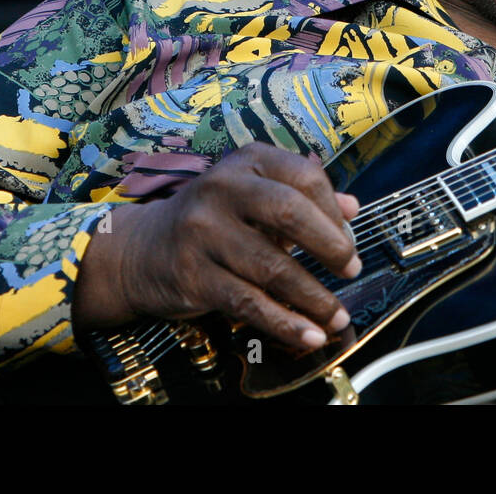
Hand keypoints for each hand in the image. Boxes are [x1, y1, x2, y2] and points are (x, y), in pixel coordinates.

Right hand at [74, 142, 360, 350]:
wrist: (142, 249)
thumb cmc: (214, 219)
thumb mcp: (255, 194)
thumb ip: (302, 199)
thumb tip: (353, 208)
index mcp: (246, 162)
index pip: (304, 176)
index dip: (334, 210)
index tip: (349, 239)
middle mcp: (222, 189)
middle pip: (289, 212)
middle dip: (330, 245)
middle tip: (351, 269)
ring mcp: (203, 232)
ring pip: (271, 266)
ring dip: (313, 296)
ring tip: (337, 315)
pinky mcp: (192, 275)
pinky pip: (248, 302)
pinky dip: (284, 322)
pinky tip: (309, 334)